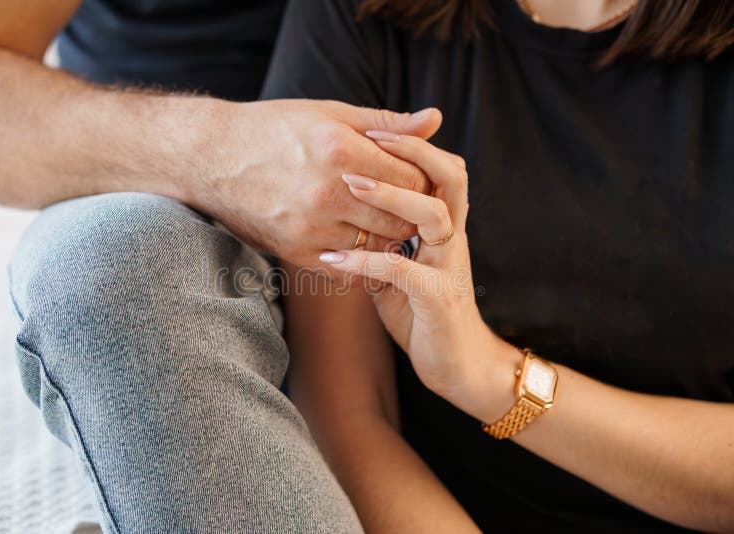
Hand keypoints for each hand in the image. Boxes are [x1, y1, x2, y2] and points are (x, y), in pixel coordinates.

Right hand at [178, 99, 441, 267]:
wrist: (213, 159)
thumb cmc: (275, 129)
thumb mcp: (330, 114)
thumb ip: (386, 123)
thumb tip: (436, 119)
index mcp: (341, 151)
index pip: (413, 178)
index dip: (423, 180)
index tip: (417, 179)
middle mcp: (329, 193)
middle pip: (403, 217)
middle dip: (412, 212)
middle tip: (409, 205)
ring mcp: (312, 227)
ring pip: (381, 245)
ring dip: (390, 236)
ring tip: (385, 221)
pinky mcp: (298, 252)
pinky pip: (351, 266)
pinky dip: (362, 256)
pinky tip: (359, 238)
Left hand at [319, 132, 517, 420]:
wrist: (459, 364)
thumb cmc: (424, 312)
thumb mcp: (403, 266)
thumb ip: (386, 236)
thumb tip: (348, 210)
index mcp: (447, 226)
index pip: (442, 169)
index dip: (412, 144)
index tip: (370, 128)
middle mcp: (454, 239)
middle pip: (450, 178)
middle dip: (411, 153)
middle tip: (366, 138)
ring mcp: (449, 266)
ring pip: (432, 215)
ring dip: (391, 195)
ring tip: (349, 185)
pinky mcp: (437, 298)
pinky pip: (401, 270)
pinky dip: (364, 260)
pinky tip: (333, 257)